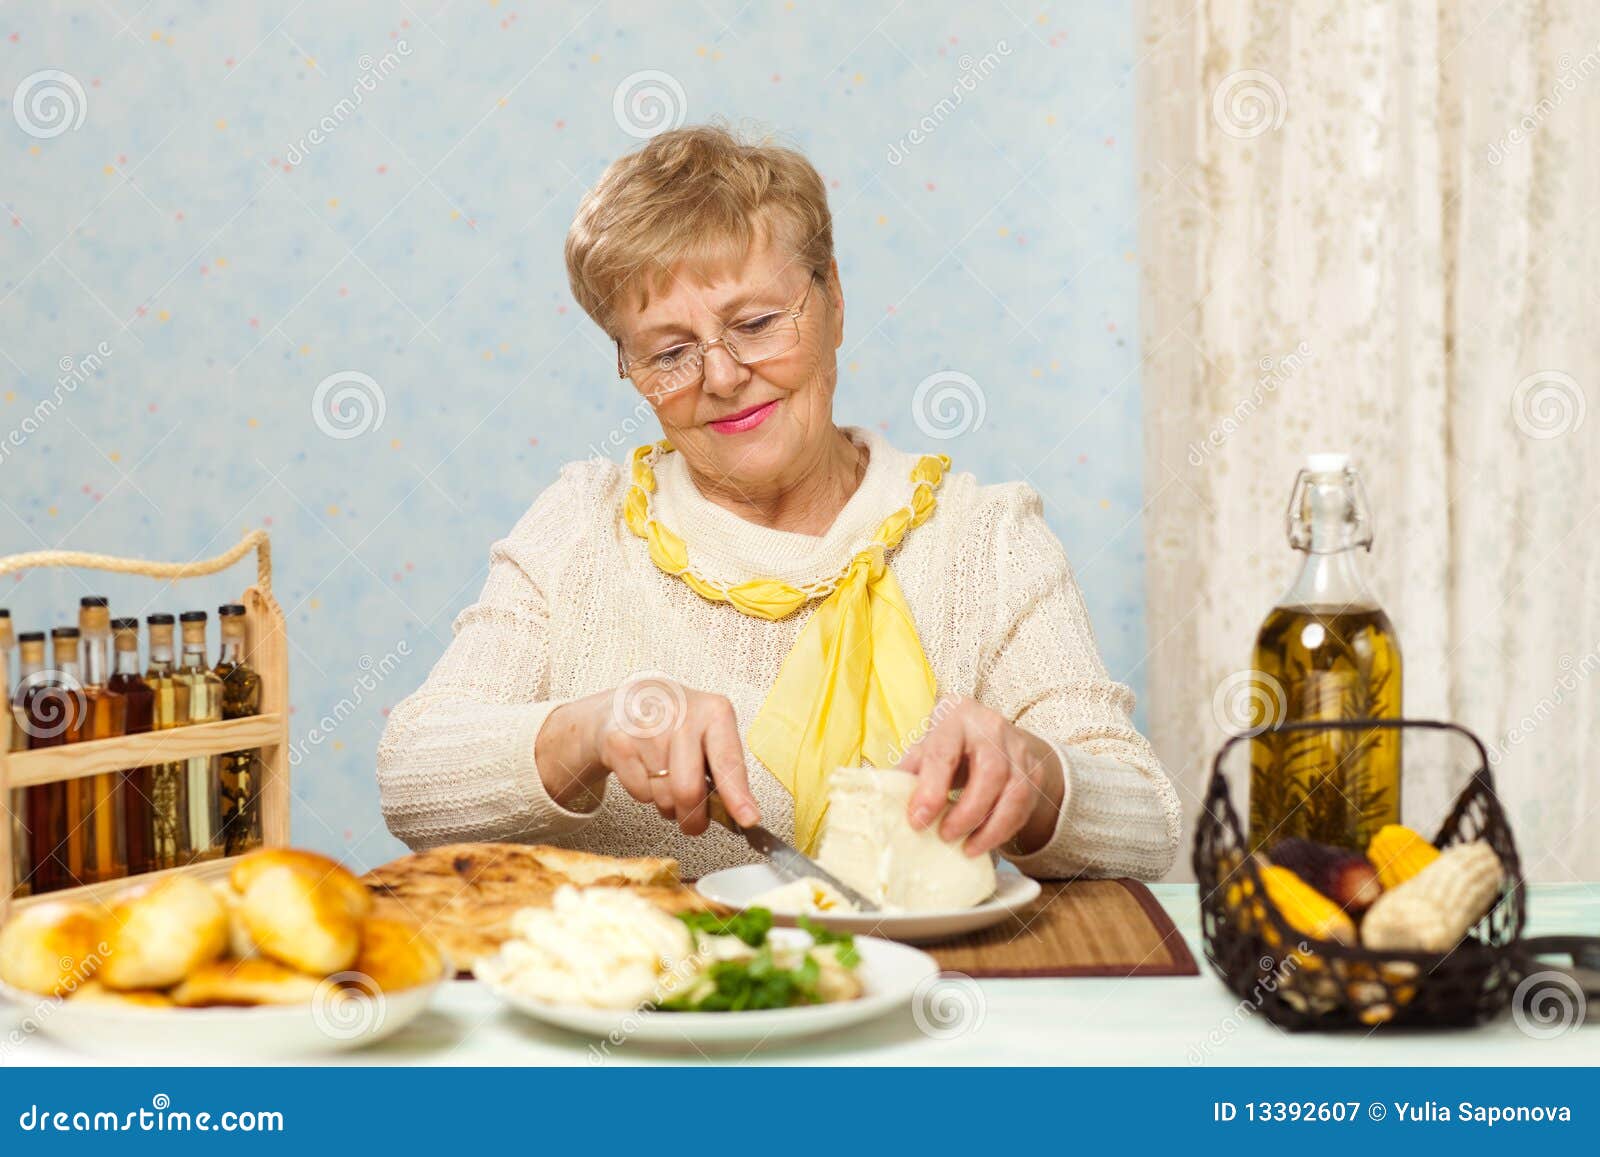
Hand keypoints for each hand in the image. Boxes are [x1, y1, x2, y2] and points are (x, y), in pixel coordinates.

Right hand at [543, 674, 760, 835]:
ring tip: (667, 781)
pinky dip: (645, 794)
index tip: (748, 819)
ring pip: (663, 797)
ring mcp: (646, 727)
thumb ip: (726, 770)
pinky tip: (646, 770)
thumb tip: (743, 814)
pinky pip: (639, 793)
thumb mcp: (710, 734)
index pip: (728, 761)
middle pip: (688, 789)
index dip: (738, 795)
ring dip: (668, 805)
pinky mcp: (618, 742)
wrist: (628, 703)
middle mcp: (680, 714)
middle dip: (693, 818)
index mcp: (714, 711)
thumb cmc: (678, 725)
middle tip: (695, 824)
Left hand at [897, 695, 1064, 855]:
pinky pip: (1025, 806)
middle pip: (990, 772)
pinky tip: (984, 842)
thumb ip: (910, 772)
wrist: (991, 734)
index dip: (931, 790)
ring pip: (1015, 792)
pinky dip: (1004, 830)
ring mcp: (1018, 747)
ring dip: (990, 828)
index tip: (918, 821)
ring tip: (967, 848)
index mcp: (955, 715)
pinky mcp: (1035, 770)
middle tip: (946, 836)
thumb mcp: (925, 748)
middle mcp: (991, 726)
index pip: (944, 752)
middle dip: (967, 812)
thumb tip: (890, 805)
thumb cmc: (948, 744)